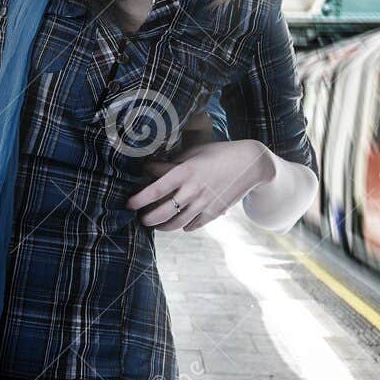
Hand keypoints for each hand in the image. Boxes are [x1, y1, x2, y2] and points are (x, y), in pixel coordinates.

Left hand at [126, 140, 273, 231]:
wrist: (250, 164)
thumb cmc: (218, 153)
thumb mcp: (194, 152)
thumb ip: (172, 163)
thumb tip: (149, 170)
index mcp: (185, 172)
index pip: (155, 190)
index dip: (139, 199)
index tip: (129, 204)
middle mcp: (193, 190)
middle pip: (162, 213)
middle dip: (147, 219)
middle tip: (141, 218)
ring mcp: (204, 204)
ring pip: (176, 224)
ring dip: (162, 226)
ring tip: (156, 224)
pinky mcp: (214, 213)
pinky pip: (192, 226)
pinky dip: (183, 226)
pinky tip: (179, 222)